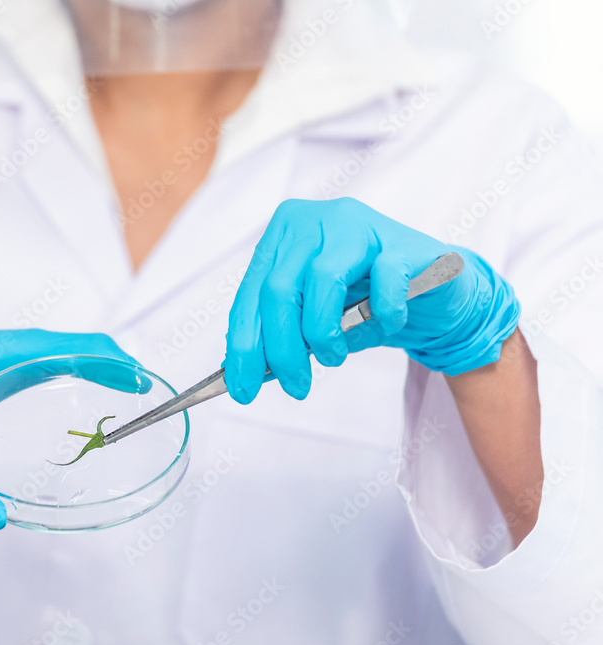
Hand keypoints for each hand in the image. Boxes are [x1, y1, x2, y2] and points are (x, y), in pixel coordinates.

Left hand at [224, 198, 520, 401]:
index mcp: (285, 234)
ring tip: (333, 358)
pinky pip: (384, 281)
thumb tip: (246, 371)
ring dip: (324, 333)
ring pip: (322, 280)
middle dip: (281, 349)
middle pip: (279, 290)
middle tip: (294, 387)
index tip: (242, 388)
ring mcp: (359, 226)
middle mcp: (316, 221)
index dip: (243, 345)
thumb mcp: (315, 316)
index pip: (251, 294)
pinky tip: (387, 324)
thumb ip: (283, 332)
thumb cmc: (368, 302)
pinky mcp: (401, 244)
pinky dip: (382, 314)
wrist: (437, 290)